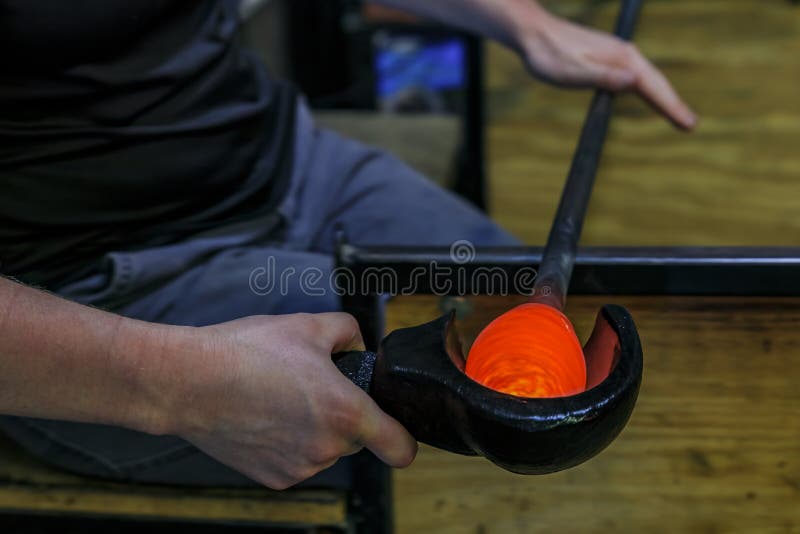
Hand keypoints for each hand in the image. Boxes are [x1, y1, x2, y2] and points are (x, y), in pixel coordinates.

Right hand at [163, 313, 416, 488]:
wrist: (189, 381)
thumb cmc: (247, 351)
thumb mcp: (309, 324)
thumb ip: (349, 332)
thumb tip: (357, 347)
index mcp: (346, 412)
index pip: (400, 447)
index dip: (404, 438)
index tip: (397, 430)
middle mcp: (327, 447)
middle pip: (356, 438)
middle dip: (343, 415)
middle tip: (311, 387)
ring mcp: (300, 467)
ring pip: (325, 448)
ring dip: (314, 429)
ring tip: (280, 397)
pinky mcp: (274, 478)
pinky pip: (297, 460)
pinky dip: (289, 443)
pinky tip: (265, 416)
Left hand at [517, 6, 696, 129]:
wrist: (532, 32)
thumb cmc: (549, 55)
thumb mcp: (573, 72)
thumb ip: (603, 78)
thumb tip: (634, 83)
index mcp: (621, 59)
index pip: (653, 87)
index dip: (671, 107)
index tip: (688, 124)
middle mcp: (624, 54)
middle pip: (656, 82)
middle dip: (673, 104)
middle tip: (690, 125)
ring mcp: (617, 54)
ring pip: (647, 78)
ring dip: (663, 97)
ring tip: (677, 115)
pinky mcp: (607, 57)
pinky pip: (635, 76)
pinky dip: (647, 89)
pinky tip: (647, 96)